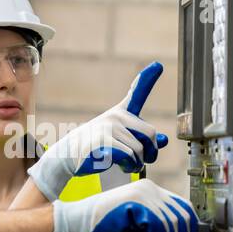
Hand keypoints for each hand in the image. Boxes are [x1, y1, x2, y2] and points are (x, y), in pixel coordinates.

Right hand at [26, 62, 169, 200]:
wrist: (67, 156)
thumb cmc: (97, 147)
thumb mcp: (122, 141)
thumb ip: (143, 138)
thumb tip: (165, 139)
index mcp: (120, 113)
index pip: (137, 93)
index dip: (147, 78)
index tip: (158, 65)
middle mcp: (115, 117)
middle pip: (149, 133)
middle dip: (151, 151)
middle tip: (144, 160)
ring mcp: (108, 128)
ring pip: (140, 149)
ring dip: (138, 163)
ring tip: (127, 165)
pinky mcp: (103, 142)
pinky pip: (128, 156)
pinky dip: (130, 166)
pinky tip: (121, 167)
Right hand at [52, 179, 198, 231]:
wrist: (82, 220)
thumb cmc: (108, 223)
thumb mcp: (139, 223)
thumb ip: (157, 224)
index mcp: (152, 190)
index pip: (183, 206)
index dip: (191, 227)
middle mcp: (150, 189)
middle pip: (181, 215)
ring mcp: (143, 194)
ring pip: (172, 222)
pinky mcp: (136, 203)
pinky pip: (159, 225)